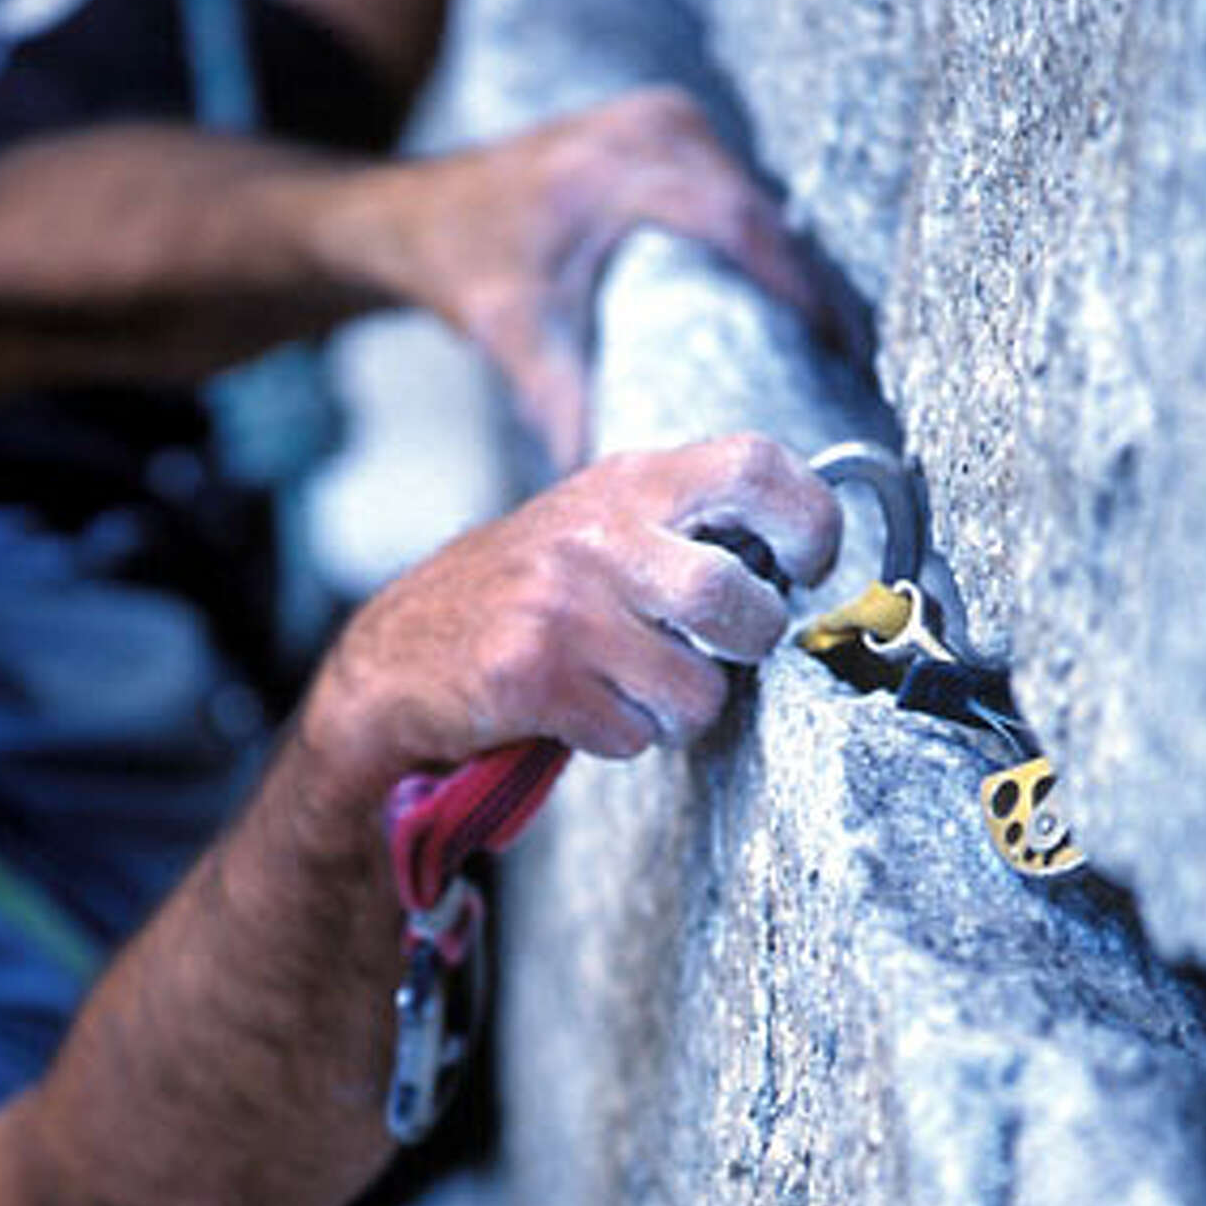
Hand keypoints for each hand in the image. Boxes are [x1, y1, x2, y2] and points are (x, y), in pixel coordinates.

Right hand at [306, 433, 840, 789]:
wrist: (397, 658)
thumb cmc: (517, 598)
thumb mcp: (594, 528)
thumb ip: (679, 528)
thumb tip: (793, 562)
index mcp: (625, 484)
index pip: (752, 465)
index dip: (808, 520)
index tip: (805, 565)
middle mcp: (595, 535)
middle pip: (733, 598)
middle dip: (746, 646)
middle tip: (720, 652)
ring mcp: (562, 607)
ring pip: (696, 690)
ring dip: (678, 712)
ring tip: (633, 690)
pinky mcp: (531, 676)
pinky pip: (633, 734)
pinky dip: (621, 739)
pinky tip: (579, 714)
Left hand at [332, 89, 833, 471]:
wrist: (416, 213)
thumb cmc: (464, 265)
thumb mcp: (512, 334)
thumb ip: (558, 404)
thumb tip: (599, 481)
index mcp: (622, 164)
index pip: (739, 224)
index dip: (800, 288)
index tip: (841, 350)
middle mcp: (655, 125)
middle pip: (760, 212)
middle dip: (807, 286)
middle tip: (849, 363)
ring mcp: (663, 117)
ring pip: (755, 197)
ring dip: (789, 264)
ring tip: (830, 342)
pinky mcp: (666, 127)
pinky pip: (734, 185)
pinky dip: (758, 239)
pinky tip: (782, 298)